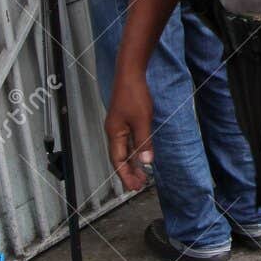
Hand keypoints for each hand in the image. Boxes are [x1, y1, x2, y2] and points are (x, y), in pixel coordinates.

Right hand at [105, 70, 155, 191]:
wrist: (131, 74)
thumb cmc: (134, 95)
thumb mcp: (142, 121)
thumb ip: (144, 142)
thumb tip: (146, 162)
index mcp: (114, 133)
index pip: (118, 160)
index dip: (125, 175)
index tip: (134, 187)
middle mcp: (114, 131)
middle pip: (120, 157)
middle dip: (129, 172)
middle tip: (139, 186)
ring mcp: (119, 126)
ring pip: (124, 150)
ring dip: (133, 163)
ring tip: (142, 175)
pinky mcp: (125, 120)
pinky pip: (129, 141)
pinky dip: (135, 151)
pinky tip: (142, 156)